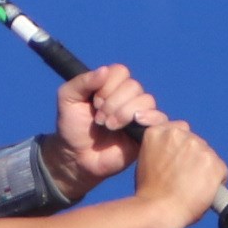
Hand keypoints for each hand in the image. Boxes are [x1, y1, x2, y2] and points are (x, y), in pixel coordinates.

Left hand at [42, 64, 159, 197]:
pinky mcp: (146, 131)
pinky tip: (135, 121)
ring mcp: (138, 113)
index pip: (120, 71)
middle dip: (113, 103)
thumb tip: (104, 70)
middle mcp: (127, 96)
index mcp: (110, 85)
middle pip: (133, 86)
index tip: (94, 102)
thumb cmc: (72, 126)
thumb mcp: (67, 98)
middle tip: (99, 119)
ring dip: (124, 112)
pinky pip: (160, 118)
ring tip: (109, 126)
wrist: (76, 156)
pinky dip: (150, 117)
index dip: (107, 85)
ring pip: (146, 100)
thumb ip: (82, 82)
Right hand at [132, 120, 227, 227]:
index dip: (179, 147)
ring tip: (190, 187)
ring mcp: (199, 147)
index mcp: (158, 132)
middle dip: (192, 157)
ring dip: (204, 168)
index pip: (179, 129)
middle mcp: (179, 135)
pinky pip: (221, 170)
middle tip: (183, 177)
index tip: (176, 160)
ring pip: (208, 156)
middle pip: (195, 142)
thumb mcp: (146, 160)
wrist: (159, 209)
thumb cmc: (150, 192)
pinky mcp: (215, 162)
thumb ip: (162, 150)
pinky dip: (216, 181)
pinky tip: (202, 191)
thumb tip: (176, 154)